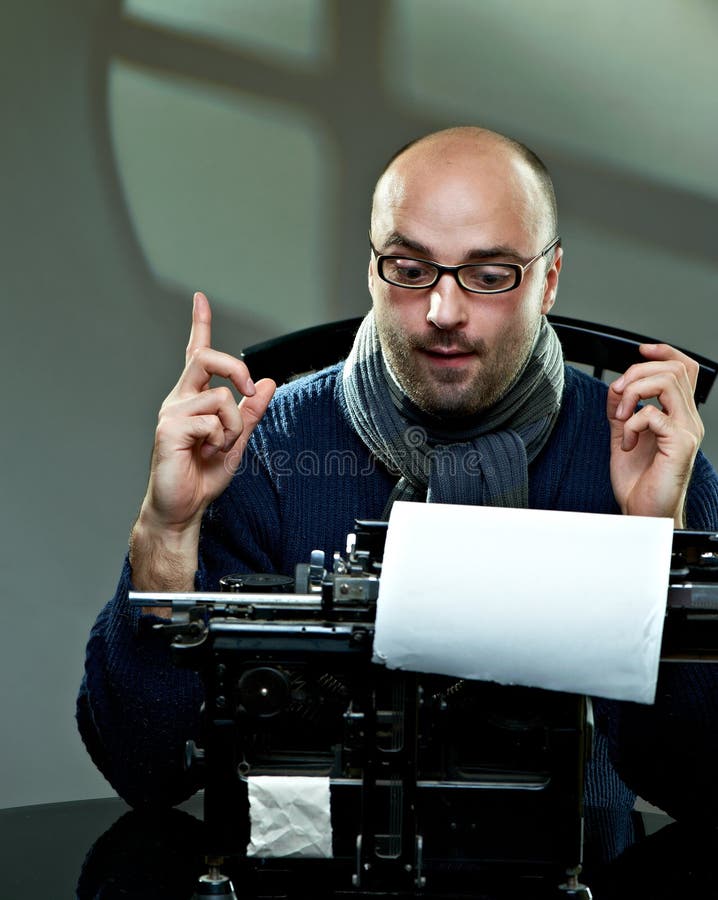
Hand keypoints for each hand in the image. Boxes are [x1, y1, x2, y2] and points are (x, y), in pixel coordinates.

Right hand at [131, 292, 274, 592]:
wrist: (183, 508)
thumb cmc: (202, 476)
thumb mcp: (236, 440)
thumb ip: (251, 412)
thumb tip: (268, 384)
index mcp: (193, 398)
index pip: (197, 355)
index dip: (199, 325)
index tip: (200, 299)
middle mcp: (179, 399)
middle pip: (209, 358)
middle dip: (238, 369)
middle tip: (249, 391)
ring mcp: (171, 413)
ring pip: (221, 397)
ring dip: (232, 427)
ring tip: (217, 447)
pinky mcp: (169, 429)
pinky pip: (212, 421)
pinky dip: (220, 440)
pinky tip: (205, 453)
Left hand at [608, 343, 703, 526]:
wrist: (643, 513)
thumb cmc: (638, 482)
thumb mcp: (623, 437)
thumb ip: (620, 412)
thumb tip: (614, 387)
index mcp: (677, 415)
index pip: (683, 369)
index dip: (663, 352)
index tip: (640, 351)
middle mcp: (687, 419)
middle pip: (673, 368)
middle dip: (637, 372)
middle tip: (618, 395)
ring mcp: (687, 430)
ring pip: (668, 381)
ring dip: (633, 392)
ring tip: (621, 417)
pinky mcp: (680, 444)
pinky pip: (653, 414)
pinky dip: (631, 423)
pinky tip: (627, 443)